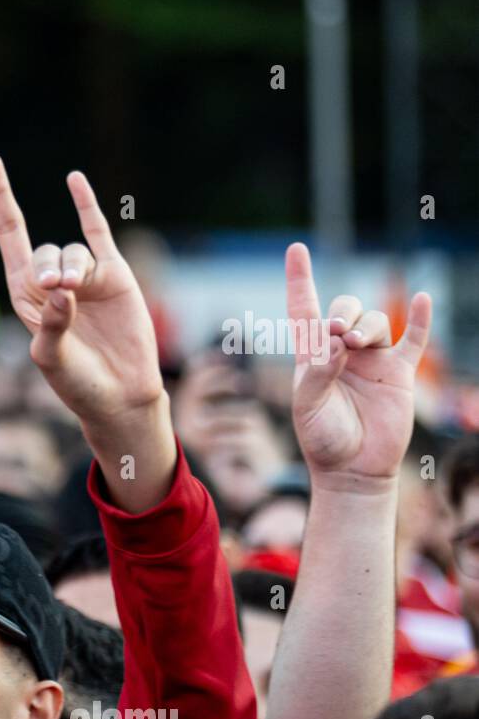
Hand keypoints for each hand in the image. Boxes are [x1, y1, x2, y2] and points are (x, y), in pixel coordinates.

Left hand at [0, 154, 162, 427]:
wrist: (120, 395)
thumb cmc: (77, 383)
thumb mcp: (52, 357)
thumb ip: (52, 324)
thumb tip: (62, 290)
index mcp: (25, 296)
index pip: (10, 237)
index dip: (0, 199)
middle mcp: (52, 281)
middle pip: (42, 251)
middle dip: (47, 266)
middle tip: (57, 290)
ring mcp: (85, 276)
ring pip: (72, 252)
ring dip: (73, 268)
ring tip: (76, 292)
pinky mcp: (114, 276)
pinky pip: (99, 233)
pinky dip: (87, 206)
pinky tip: (73, 181)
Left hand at [286, 243, 430, 492]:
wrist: (354, 468)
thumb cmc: (323, 439)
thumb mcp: (309, 407)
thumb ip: (318, 373)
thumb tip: (336, 340)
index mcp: (313, 355)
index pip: (304, 309)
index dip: (300, 280)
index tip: (296, 249)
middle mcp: (342, 351)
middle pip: (345, 310)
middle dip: (343, 314)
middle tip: (338, 335)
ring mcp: (373, 359)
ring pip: (374, 322)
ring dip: (368, 326)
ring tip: (357, 345)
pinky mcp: (400, 372)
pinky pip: (413, 338)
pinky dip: (418, 319)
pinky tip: (422, 300)